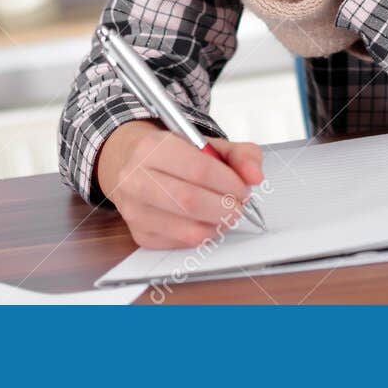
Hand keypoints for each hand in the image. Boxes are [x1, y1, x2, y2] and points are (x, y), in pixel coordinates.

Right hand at [96, 119, 264, 248]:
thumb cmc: (173, 154)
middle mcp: (136, 178)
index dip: (229, 183)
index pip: (198, 169)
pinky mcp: (139, 233)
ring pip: (186, 229)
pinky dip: (202, 236)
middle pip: (190, 201)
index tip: (242, 188)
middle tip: (238, 206)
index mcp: (153, 147)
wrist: (132, 163)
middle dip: (225, 208)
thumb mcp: (206, 143)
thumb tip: (255, 176)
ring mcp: (134, 209)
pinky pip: (180, 244)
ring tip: (225, 214)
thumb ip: (239, 154)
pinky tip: (206, 222)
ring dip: (216, 225)